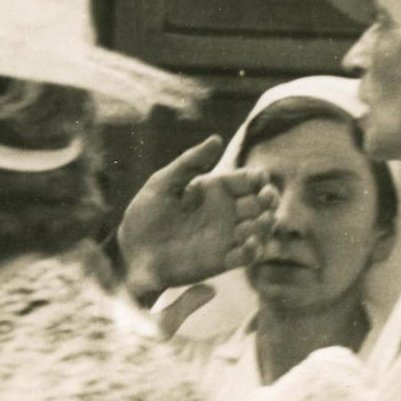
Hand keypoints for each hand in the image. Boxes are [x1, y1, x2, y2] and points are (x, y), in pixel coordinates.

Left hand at [118, 137, 272, 298]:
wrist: (132, 251)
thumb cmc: (146, 213)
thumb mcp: (163, 182)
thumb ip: (189, 162)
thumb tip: (216, 139)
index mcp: (217, 188)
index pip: (249, 180)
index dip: (259, 178)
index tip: (260, 179)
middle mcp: (227, 211)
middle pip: (261, 203)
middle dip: (268, 200)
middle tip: (264, 200)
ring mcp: (226, 236)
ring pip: (259, 228)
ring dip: (264, 224)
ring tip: (256, 223)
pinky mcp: (221, 261)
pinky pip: (245, 256)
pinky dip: (253, 250)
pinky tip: (249, 243)